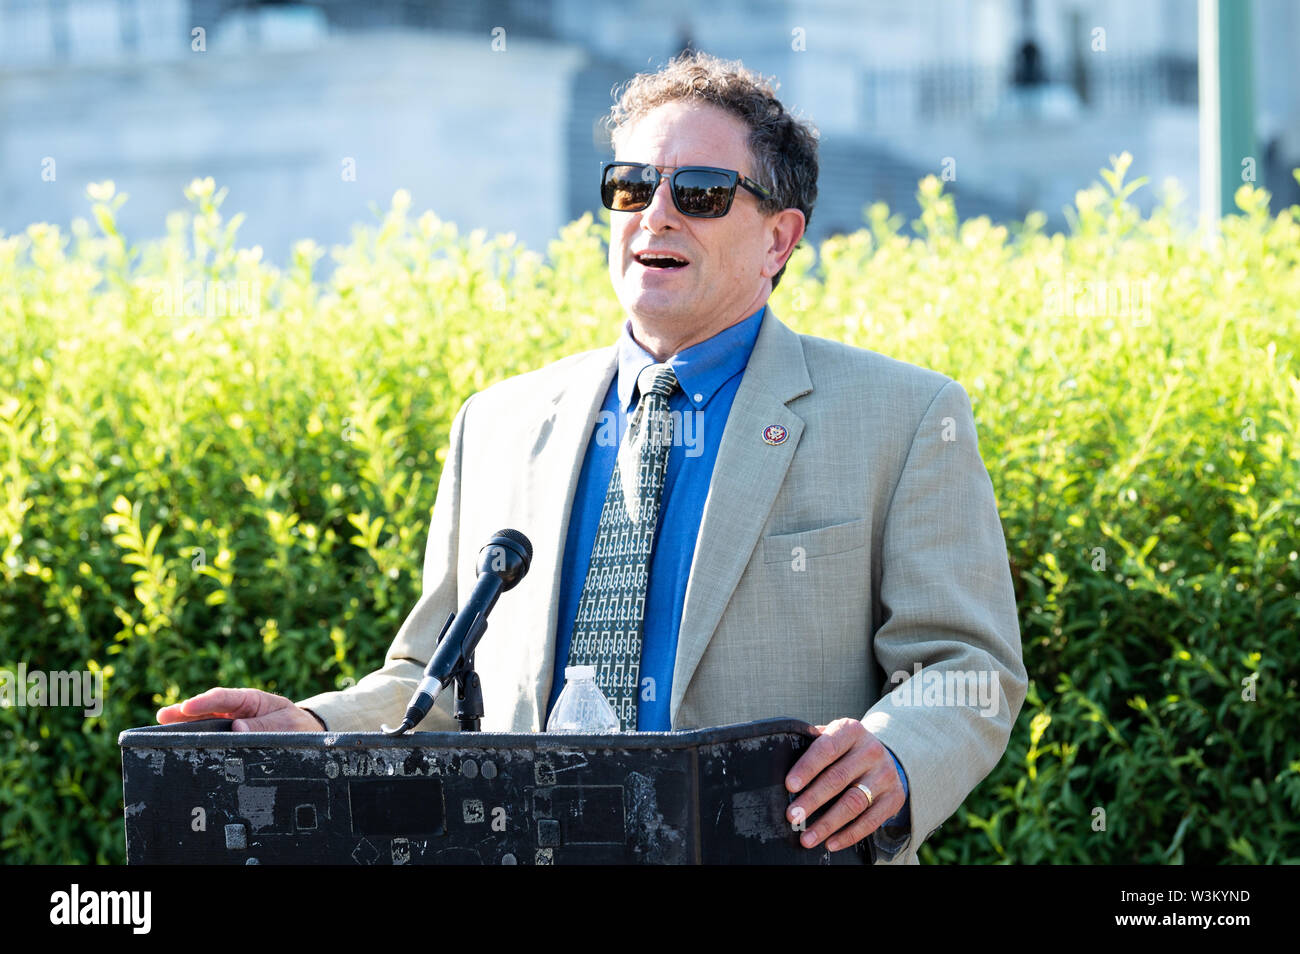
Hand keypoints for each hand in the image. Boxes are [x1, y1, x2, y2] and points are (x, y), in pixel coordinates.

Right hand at [156, 687, 324, 731]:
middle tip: (163, 716)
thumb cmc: (297, 728)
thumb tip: (237, 727)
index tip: (187, 707)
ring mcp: (230, 724)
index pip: (225, 698)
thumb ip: (266, 726)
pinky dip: (195, 740)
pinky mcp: (228, 737)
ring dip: (185, 725)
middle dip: (185, 712)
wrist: (305, 737)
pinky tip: (178, 745)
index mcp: (252, 701)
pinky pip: (210, 737)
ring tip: (161, 729)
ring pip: (204, 723)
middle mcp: (237, 710)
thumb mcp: (287, 725)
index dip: (205, 702)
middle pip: (208, 709)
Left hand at [785, 717, 904, 851]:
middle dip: (812, 800)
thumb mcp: (833, 738)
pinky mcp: (894, 797)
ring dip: (828, 824)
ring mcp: (885, 775)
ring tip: (807, 838)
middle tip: (793, 816)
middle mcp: (871, 750)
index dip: (807, 768)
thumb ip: (813, 746)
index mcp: (851, 731)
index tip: (789, 785)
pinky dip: (849, 835)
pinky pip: (870, 821)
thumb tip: (780, 764)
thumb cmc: (846, 750)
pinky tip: (831, 843)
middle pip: (838, 778)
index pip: (826, 749)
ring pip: (854, 803)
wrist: (886, 757)